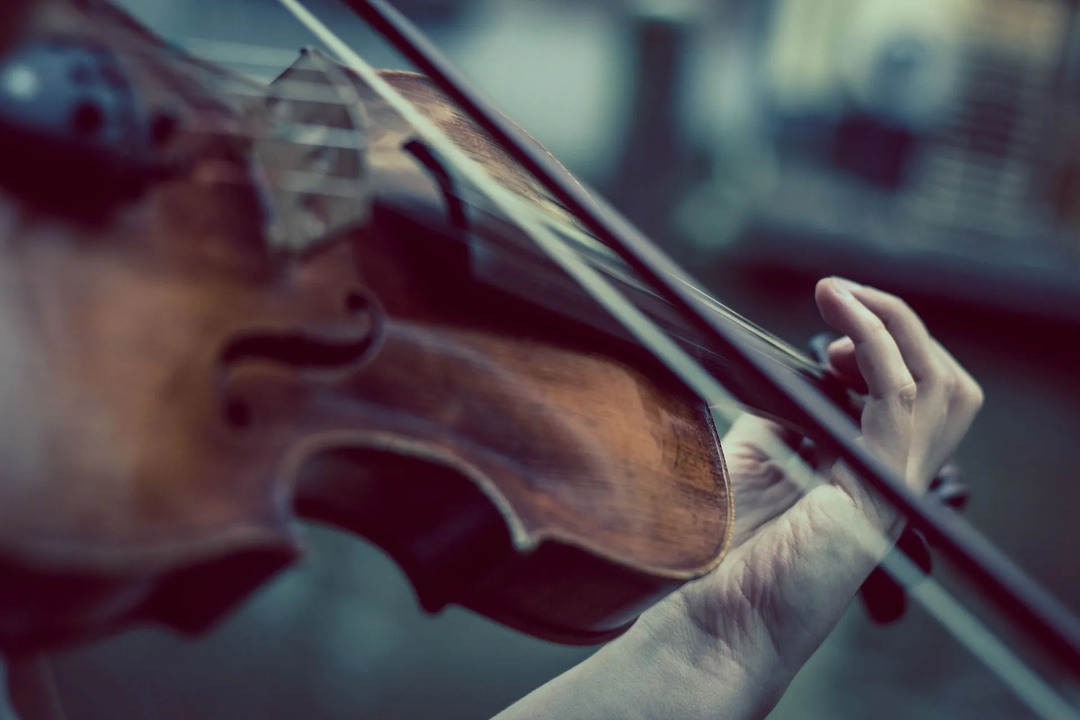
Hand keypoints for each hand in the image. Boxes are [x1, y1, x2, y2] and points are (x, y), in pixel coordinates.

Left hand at [496, 278, 983, 719]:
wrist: (710, 616)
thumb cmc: (724, 546)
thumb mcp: (758, 457)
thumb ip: (784, 414)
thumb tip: (785, 364)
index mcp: (870, 470)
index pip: (918, 392)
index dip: (884, 342)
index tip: (831, 318)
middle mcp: (891, 481)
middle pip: (945, 386)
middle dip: (898, 326)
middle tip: (840, 298)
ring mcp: (890, 490)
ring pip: (942, 390)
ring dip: (892, 327)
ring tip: (840, 297)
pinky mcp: (873, 497)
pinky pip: (899, 405)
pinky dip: (875, 351)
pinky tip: (836, 333)